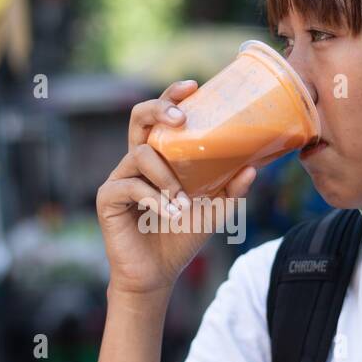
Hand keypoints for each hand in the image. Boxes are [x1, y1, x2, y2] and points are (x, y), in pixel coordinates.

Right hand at [96, 80, 256, 296]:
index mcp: (160, 157)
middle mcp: (137, 161)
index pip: (161, 118)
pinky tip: (168, 215)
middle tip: (181, 119)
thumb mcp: (213, 211)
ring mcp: (120, 178)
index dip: (171, 97)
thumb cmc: (181, 237)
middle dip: (160, 110)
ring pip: (141, 155)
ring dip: (167, 178)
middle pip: (139, 118)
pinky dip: (155, 200)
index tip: (193, 87)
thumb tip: (253, 167)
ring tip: (183, 203)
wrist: (158, 274)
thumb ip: (230, 189)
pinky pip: (131, 186)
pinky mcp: (108, 198)